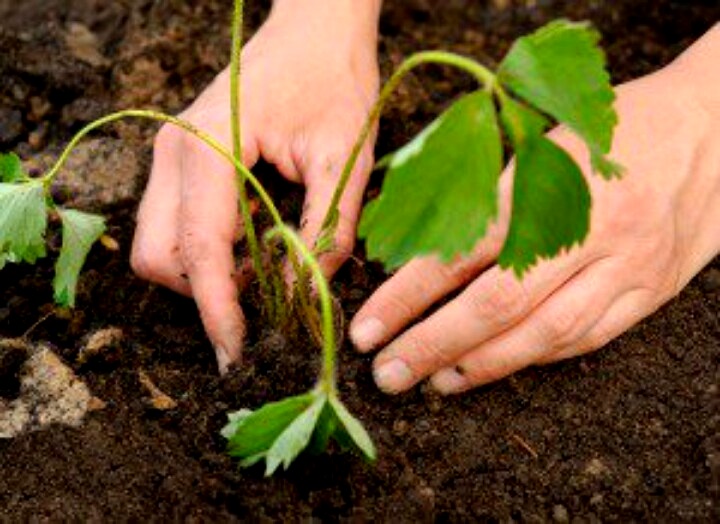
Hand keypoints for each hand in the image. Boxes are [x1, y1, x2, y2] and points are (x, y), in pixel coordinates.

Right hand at [131, 0, 380, 371]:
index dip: (217, 308)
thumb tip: (305, 296)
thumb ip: (326, 230)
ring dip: (204, 274)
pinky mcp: (183, 161)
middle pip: (158, 256)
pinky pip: (175, 226)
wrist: (316, 30)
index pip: (199, 248)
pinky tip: (252, 246)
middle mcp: (175, 151)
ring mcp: (172, 155)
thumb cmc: (335, 80)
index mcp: (209, 146)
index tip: (238, 352)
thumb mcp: (345, 158)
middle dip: (202, 293)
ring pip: (160, 245)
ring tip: (264, 270)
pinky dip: (206, 252)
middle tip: (262, 302)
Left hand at [350, 26, 719, 394]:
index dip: (408, 295)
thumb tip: (417, 247)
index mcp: (552, 180)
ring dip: (479, 366)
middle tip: (386, 373)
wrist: (716, 132)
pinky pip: (584, 339)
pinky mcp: (649, 292)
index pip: (463, 250)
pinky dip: (531, 361)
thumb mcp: (544, 140)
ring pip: (543, 334)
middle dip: (433, 344)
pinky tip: (490, 370)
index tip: (367, 327)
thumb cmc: (612, 130)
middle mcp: (591, 229)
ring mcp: (626, 266)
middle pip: (498, 303)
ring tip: (429, 382)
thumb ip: (489, 193)